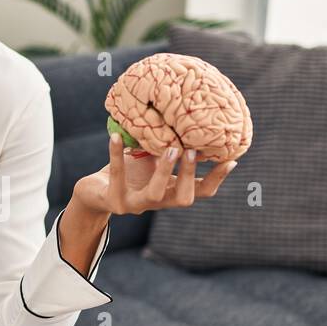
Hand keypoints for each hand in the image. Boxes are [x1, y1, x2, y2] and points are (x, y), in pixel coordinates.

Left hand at [72, 133, 236, 216]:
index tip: (231, 159)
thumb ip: (170, 148)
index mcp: (171, 193)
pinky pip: (117, 175)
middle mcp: (158, 202)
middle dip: (191, 176)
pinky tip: (114, 137)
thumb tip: (190, 120)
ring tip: (170, 147)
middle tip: (192, 151)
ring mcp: (136, 205)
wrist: (96, 193)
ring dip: (165, 170)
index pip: (201, 192)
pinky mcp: (114, 201)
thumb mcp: (153, 159)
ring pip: (155, 194)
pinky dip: (116, 154)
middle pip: (184, 199)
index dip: (217, 179)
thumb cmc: (131, 173)